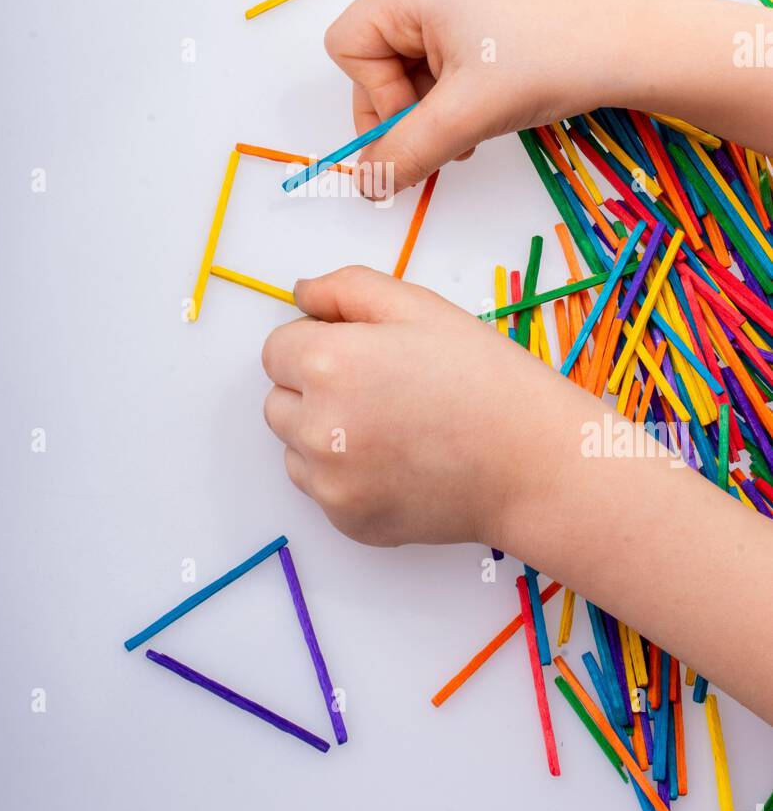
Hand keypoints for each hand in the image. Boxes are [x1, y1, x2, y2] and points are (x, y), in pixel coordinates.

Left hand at [261, 265, 562, 548]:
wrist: (534, 463)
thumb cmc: (484, 377)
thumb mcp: (417, 306)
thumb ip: (346, 289)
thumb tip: (300, 294)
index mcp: (328, 364)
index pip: (276, 349)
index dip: (317, 341)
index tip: (361, 350)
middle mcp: (317, 428)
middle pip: (278, 400)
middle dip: (312, 389)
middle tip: (380, 386)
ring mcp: (331, 483)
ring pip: (295, 448)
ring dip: (323, 434)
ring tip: (391, 425)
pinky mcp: (349, 521)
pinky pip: (323, 489)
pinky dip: (346, 475)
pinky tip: (399, 460)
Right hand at [324, 0, 642, 194]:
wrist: (631, 48)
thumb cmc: (552, 63)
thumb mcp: (466, 117)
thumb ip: (405, 153)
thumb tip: (366, 182)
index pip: (349, 46)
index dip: (375, 97)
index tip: (420, 124)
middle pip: (375, 53)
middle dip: (405, 105)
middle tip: (446, 136)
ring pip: (409, 59)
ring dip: (431, 104)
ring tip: (473, 124)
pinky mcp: (483, 3)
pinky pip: (440, 52)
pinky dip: (452, 88)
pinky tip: (486, 106)